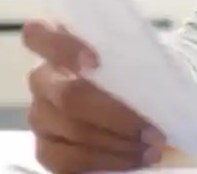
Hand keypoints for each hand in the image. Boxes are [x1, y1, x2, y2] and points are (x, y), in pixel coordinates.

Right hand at [22, 19, 165, 172]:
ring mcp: (39, 116)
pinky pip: (67, 162)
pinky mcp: (45, 149)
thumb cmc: (136, 69)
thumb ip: (136, 56)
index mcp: (57, 46)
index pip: (37, 34)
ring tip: (151, 148)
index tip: (97, 61)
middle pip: (67, 95)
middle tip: (153, 129)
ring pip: (72, 131)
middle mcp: (42, 80)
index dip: (63, 47)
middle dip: (116, 116)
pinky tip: (132, 159)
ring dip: (117, 143)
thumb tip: (159, 80)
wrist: (138, 100)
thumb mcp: (138, 54)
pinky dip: (105, 161)